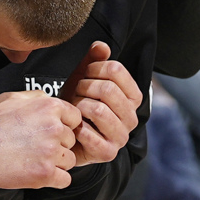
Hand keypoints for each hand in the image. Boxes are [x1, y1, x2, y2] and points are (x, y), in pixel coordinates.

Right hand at [0, 91, 79, 197]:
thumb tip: (49, 99)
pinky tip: (36, 172)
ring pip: (70, 160)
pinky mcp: (45, 174)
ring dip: (56, 163)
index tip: (50, 132)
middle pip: (71, 140)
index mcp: (48, 106)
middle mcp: (54, 128)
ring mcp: (50, 152)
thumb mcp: (11, 98)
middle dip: (57, 145)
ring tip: (32, 159)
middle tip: (34, 147)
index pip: (75, 118)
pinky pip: (64, 180)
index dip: (63, 126)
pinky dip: (53, 179)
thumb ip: (36, 97)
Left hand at [57, 41, 141, 164]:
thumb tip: (101, 46)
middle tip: (75, 93)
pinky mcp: (107, 153)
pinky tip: (73, 127)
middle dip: (83, 88)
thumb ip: (94, 61)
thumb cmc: (78, 104)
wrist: (66, 134)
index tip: (84, 75)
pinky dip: (75, 126)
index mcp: (133, 97)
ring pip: (98, 110)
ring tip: (74, 109)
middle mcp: (132, 118)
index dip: (93, 68)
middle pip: (107, 89)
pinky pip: (88, 133)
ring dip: (79, 107)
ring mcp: (121, 137)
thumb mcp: (84, 78)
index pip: (116, 69)